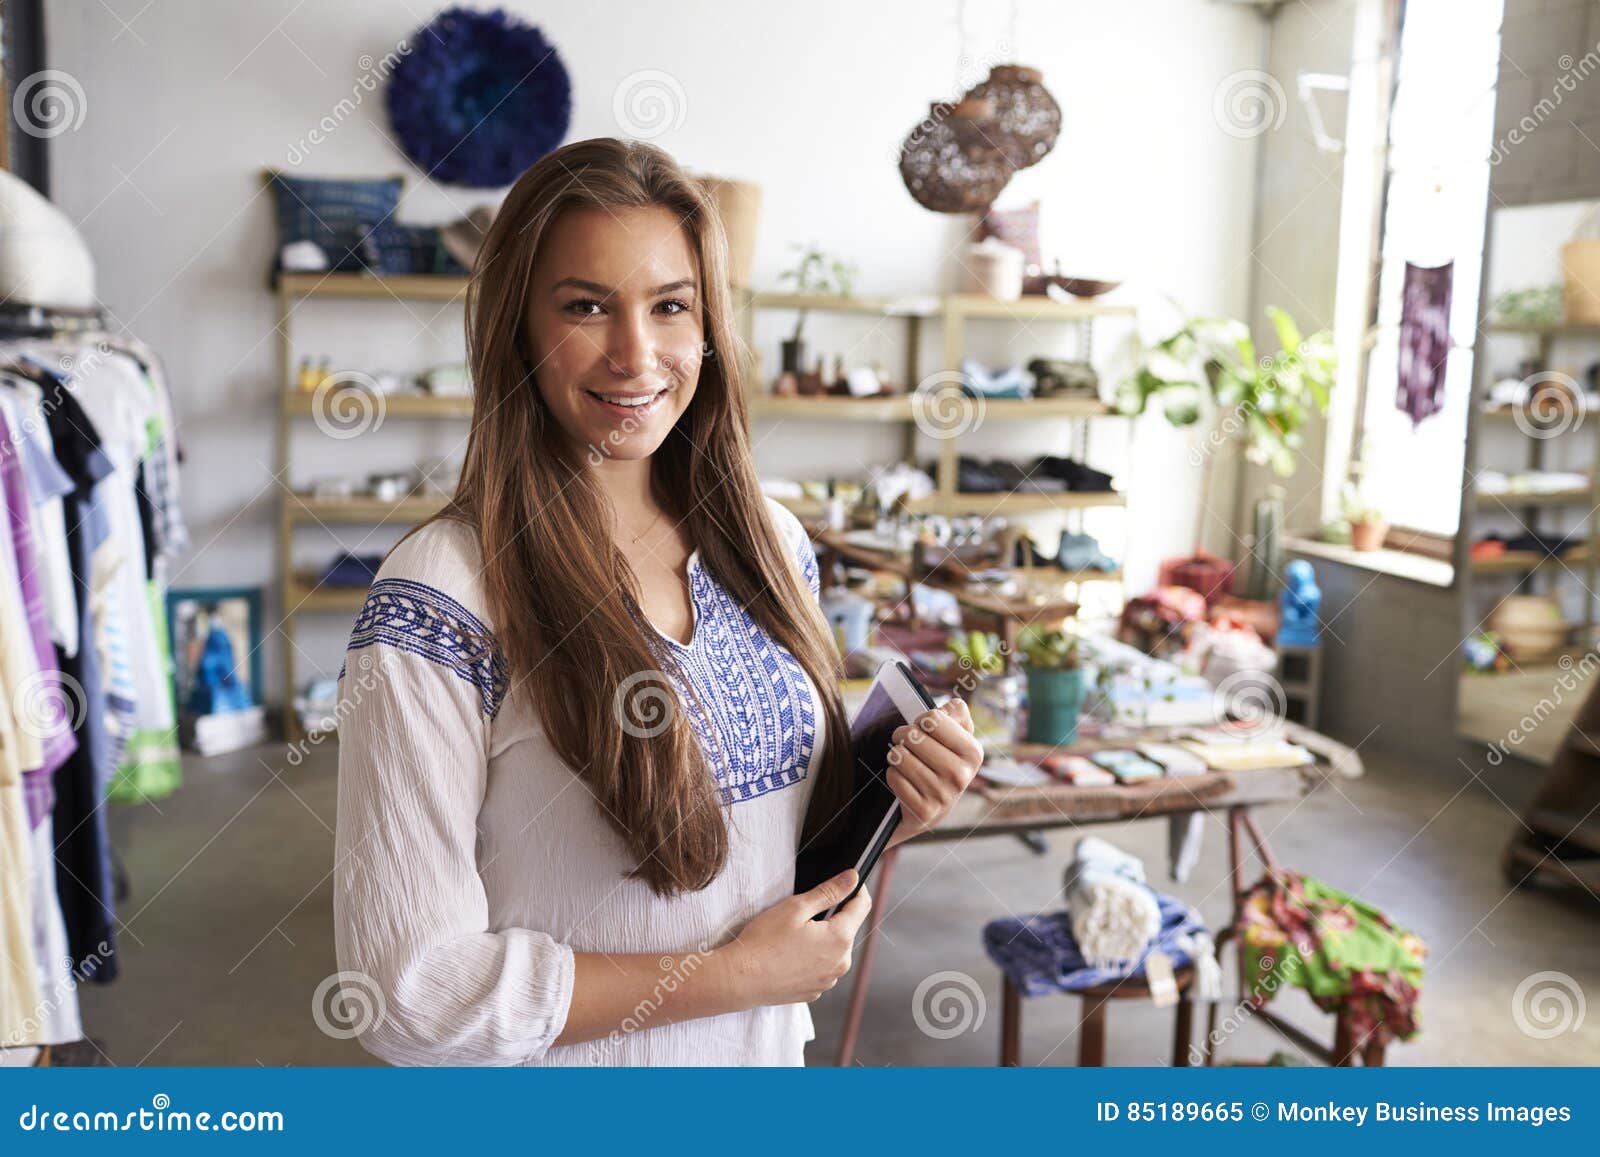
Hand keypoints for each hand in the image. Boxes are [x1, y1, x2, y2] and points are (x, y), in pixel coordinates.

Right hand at [723, 870, 871, 1005]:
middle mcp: (840, 963)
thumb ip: (829, 892)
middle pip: (847, 929)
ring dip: (822, 938)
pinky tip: (789, 954)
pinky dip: (812, 957)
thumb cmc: (764, 942)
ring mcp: (827, 980)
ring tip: (793, 935)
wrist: (739, 979)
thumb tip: (852, 878)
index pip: (863, 906)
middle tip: (804, 910)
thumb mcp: (796, 907)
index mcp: (840, 939)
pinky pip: (821, 967)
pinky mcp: (814, 990)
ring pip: (834, 949)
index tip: (844, 881)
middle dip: (833, 916)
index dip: (855, 889)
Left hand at [887, 696, 981, 839]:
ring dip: (896, 756)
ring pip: (900, 756)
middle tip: (906, 743)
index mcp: (973, 752)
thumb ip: (956, 714)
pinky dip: (893, 775)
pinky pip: (893, 777)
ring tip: (904, 761)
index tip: (924, 729)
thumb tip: (953, 706)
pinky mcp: (923, 811)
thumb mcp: (955, 737)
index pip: (932, 718)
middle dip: (903, 735)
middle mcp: (961, 775)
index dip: (922, 720)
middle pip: (912, 736)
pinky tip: (904, 781)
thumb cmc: (942, 762)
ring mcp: (942, 795)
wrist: (934, 808)